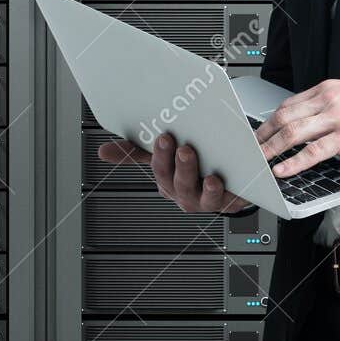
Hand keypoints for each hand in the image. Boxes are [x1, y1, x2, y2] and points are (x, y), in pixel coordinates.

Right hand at [96, 133, 253, 214]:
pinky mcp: (231, 203)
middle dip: (180, 166)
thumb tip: (102, 152)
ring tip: (206, 168)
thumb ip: (138, 151)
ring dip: (203, 183)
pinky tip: (219, 180)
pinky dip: (222, 192)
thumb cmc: (198, 162)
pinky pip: (227, 202)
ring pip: (202, 196)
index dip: (160, 155)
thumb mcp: (167, 155)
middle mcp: (185, 195)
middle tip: (183, 147)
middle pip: (178, 183)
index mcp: (168, 182)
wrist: (237, 173)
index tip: (163, 137)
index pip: (159, 169)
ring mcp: (207, 201)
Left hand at [253, 79, 339, 177]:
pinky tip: (282, 169)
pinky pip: (314, 150)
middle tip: (249, 149)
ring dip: (270, 148)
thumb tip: (309, 122)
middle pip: (283, 116)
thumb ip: (328, 105)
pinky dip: (294, 161)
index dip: (268, 121)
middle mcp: (328, 99)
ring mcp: (337, 116)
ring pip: (292, 132)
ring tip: (258, 161)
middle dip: (262, 135)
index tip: (257, 133)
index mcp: (327, 89)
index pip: (287, 104)